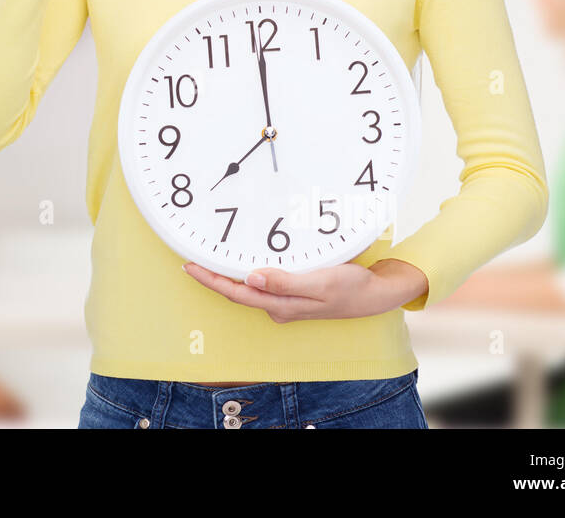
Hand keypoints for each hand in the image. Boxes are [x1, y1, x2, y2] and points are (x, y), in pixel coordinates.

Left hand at [181, 258, 422, 321]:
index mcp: (281, 305)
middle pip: (237, 291)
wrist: (375, 294)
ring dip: (227, 275)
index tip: (189, 265)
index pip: (236, 292)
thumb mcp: (319, 281)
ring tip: (208, 258)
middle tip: (190, 258)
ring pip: (248, 288)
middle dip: (212, 277)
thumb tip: (251, 278)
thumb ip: (285, 282)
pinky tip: (242, 262)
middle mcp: (279, 307)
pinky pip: (262, 284)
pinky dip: (247, 273)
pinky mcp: (293, 294)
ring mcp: (285, 302)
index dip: (210, 280)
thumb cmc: (350, 286)